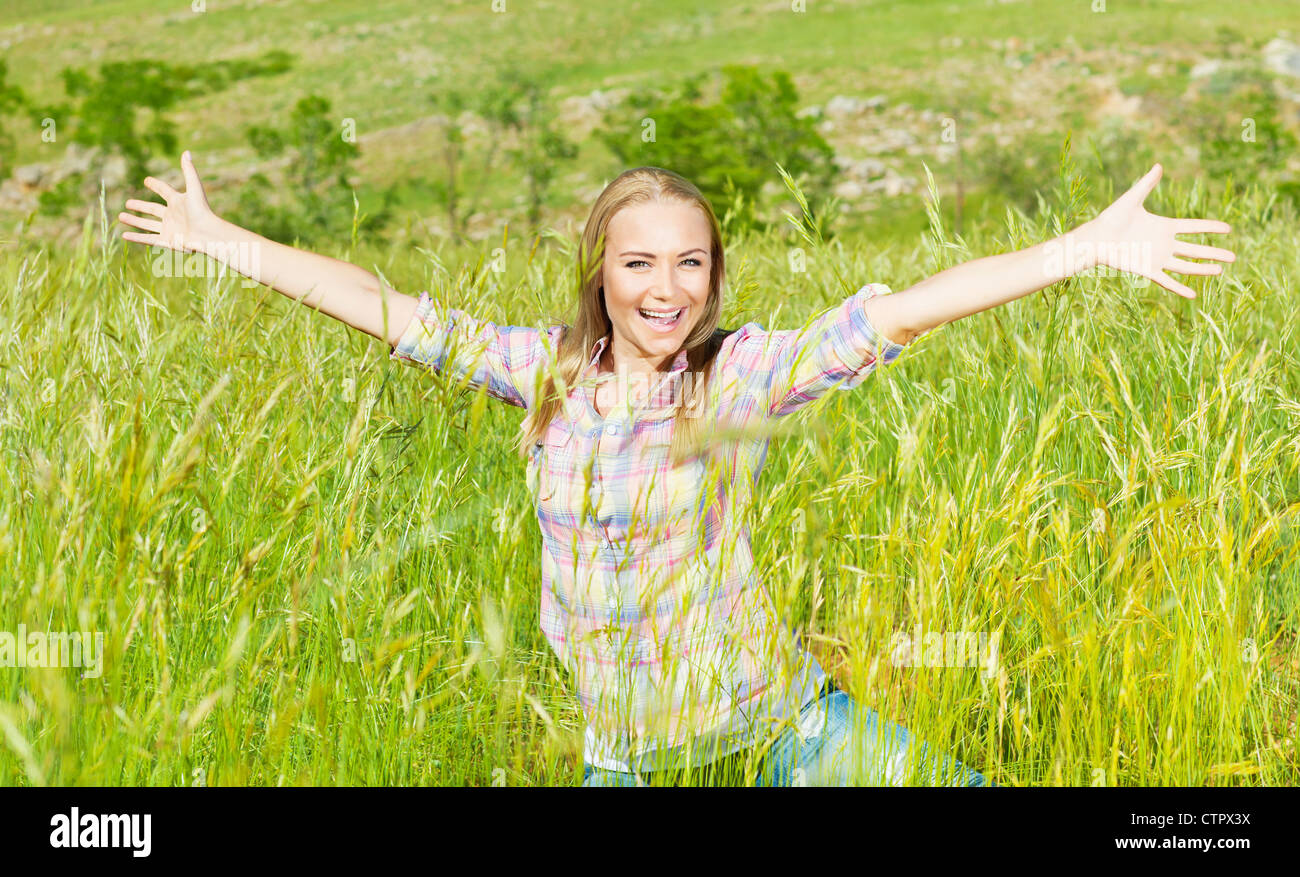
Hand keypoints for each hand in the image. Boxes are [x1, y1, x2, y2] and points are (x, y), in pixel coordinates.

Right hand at [118, 150, 220, 254]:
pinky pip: (148, 239)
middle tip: (128, 202)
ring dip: (134, 220)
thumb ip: (189, 171)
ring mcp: (170, 229)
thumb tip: (186, 151)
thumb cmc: (202, 211)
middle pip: (153, 209)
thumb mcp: (194, 189)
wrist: (208, 234)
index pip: (164, 191)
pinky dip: (136, 237)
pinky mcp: (168, 242)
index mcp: (178, 202)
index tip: (146, 180)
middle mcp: (173, 216)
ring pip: (148, 224)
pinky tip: (124, 235)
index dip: (156, 185)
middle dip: (140, 206)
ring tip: (120, 216)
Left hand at [1083, 163, 1234, 298]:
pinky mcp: (1147, 270)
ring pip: (1185, 266)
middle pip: (1195, 249)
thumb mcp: (1132, 199)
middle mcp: (1164, 243)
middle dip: (1214, 253)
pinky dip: (1179, 288)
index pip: (1194, 227)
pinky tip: (1192, 295)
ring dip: (1202, 269)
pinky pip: (1166, 281)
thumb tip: (1159, 165)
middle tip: (1233, 257)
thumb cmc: (1112, 218)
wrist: (1096, 238)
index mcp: (1164, 226)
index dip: (1211, 228)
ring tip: (1220, 271)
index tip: (1228, 228)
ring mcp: (1157, 258)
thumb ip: (1147, 184)